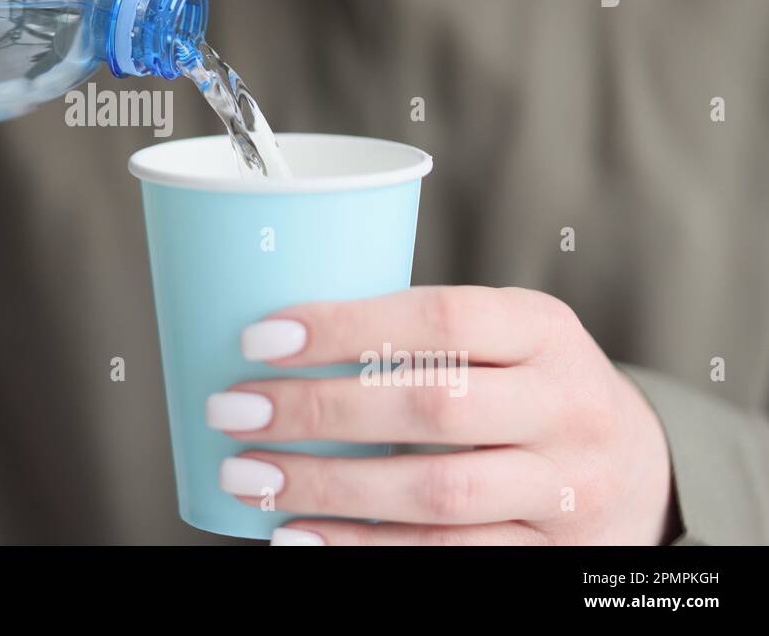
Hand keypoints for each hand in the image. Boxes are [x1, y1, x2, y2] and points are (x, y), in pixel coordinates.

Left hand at [207, 286, 677, 543]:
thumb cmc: (531, 384)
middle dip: (319, 411)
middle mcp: (563, 404)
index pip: (440, 319)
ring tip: (248, 476)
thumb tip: (278, 342)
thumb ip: (421, 335)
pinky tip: (299, 533)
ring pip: (437, 491)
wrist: (640, 467)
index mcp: (542, 328)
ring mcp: (564, 486)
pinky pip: (450, 553)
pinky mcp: (551, 552)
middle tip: (233, 411)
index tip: (258, 339)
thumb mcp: (504, 335)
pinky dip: (364, 547)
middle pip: (432, 407)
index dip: (344, 327)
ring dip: (329, 486)